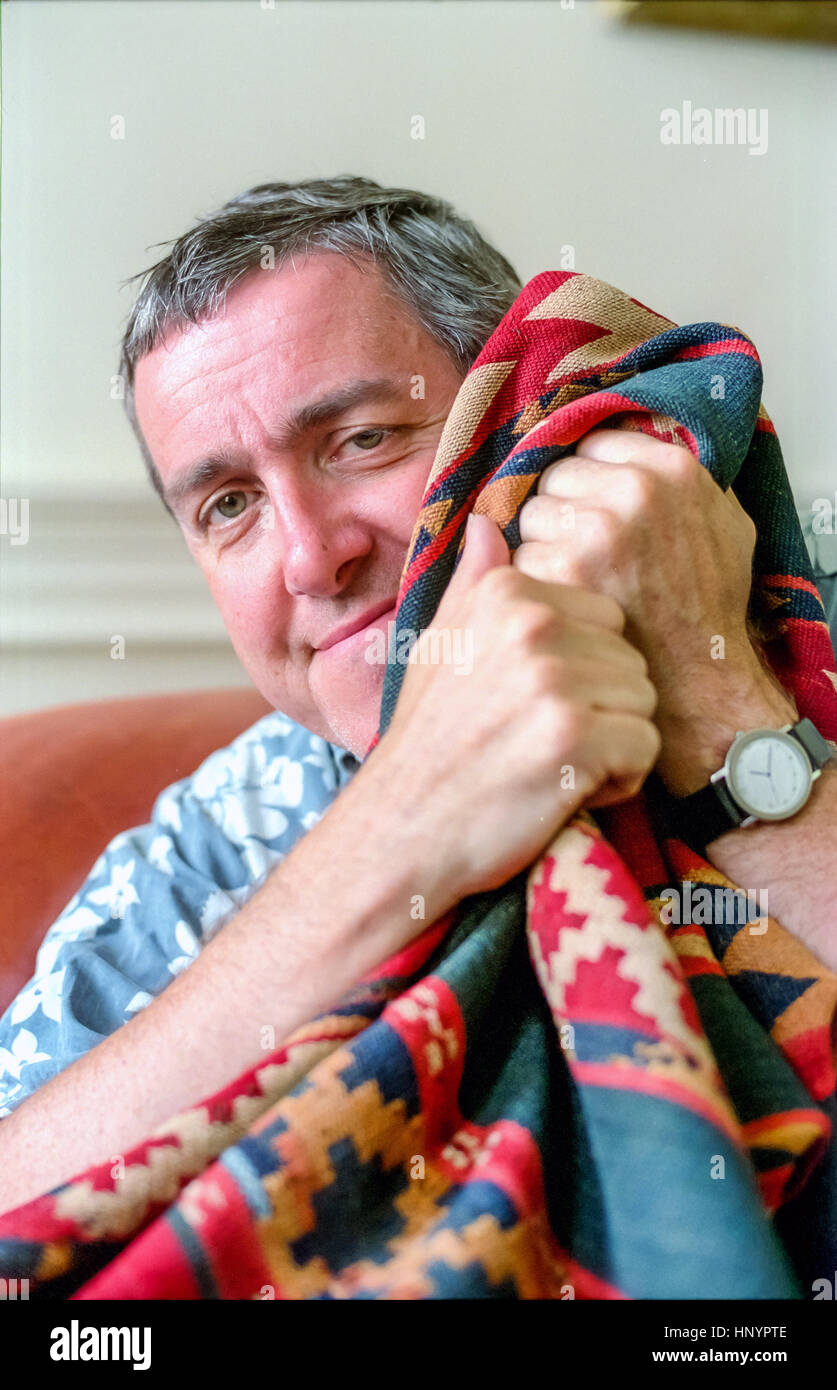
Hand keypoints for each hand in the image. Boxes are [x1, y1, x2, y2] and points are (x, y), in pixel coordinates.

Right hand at [375, 511, 660, 905]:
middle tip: (542, 741)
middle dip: (602, 708)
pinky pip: (645, 749)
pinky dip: (617, 781)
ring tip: (554, 765)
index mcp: (505, 592)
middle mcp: (531, 624)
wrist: (401, 827)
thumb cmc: (428, 740)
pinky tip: (568, 791)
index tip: (533, 704)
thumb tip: (487, 520)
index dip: (583, 669)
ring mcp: (554, 679)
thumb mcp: (439, 646)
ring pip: (643, 704)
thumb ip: (473, 582)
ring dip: (613, 746)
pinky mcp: (576, 736)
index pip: (605, 617)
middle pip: (631, 660)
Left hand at [513, 429, 796, 795]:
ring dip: (542, 547)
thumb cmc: (710, 609)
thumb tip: (628, 448)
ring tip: (577, 585)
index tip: (594, 512)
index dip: (588, 482)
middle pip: (555, 478)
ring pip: (530, 517)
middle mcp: (633, 492)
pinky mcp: (562, 569)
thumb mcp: (724, 528)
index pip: (592, 445)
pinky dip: (533, 585)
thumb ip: (682, 484)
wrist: (700, 684)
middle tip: (584, 556)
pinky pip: (519, 559)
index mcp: (671, 471)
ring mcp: (595, 530)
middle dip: (561, 513)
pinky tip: (564, 610)